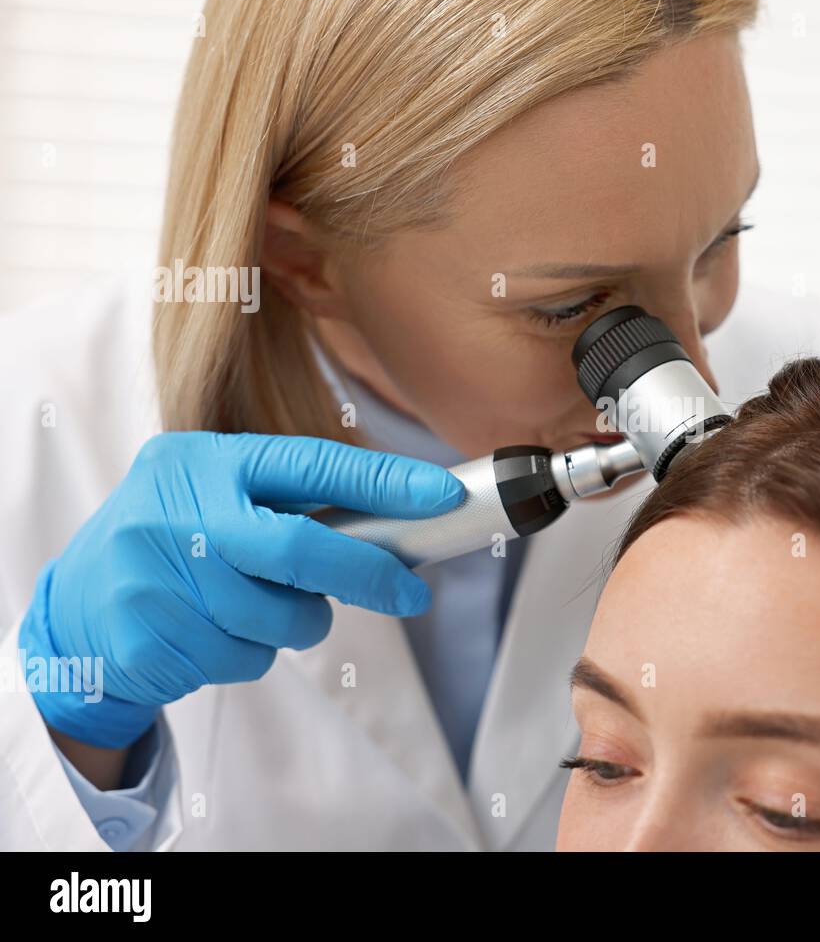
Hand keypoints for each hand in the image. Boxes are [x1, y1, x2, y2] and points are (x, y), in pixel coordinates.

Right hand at [18, 432, 463, 748]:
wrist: (75, 611)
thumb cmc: (175, 543)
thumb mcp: (215, 496)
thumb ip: (289, 503)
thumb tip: (401, 521)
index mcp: (203, 463)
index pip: (309, 465)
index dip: (383, 481)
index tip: (441, 494)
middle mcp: (175, 513)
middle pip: (300, 550)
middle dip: (369, 575)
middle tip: (411, 593)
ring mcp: (154, 579)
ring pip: (280, 618)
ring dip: (297, 624)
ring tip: (262, 608)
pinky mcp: (147, 640)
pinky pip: (245, 659)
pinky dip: (251, 654)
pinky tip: (214, 633)